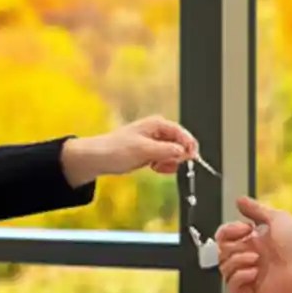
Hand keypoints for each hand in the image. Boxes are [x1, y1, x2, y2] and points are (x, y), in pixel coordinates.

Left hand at [60, 115, 198, 186]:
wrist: (97, 158)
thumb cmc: (116, 150)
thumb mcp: (145, 150)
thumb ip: (167, 151)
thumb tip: (185, 152)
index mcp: (158, 124)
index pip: (182, 133)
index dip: (189, 146)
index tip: (193, 158)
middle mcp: (158, 131)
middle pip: (180, 144)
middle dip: (177, 156)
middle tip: (167, 164)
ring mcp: (154, 142)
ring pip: (173, 153)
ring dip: (169, 162)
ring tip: (156, 166)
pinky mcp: (150, 153)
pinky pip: (165, 159)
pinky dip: (163, 165)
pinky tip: (154, 168)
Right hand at [216, 197, 291, 292]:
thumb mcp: (277, 218)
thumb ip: (256, 209)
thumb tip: (240, 200)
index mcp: (254, 240)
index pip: (225, 236)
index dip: (228, 231)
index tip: (244, 228)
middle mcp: (250, 257)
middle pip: (222, 252)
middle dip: (234, 247)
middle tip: (253, 248)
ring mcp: (250, 274)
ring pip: (225, 268)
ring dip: (238, 261)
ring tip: (256, 259)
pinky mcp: (252, 291)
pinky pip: (232, 286)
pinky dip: (239, 277)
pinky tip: (254, 272)